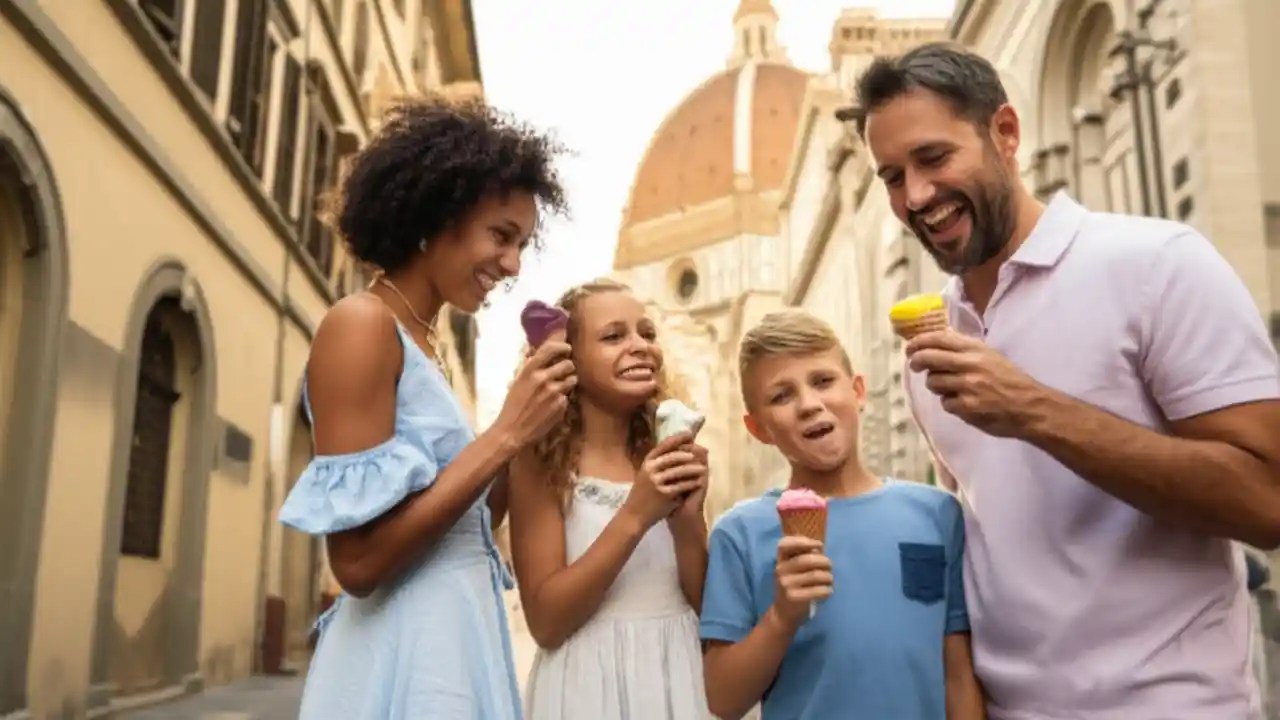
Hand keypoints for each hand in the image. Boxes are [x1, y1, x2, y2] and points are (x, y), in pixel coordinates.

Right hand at [494, 341, 575, 446]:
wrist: (513, 432)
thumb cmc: (513, 407)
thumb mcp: (517, 382)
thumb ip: (531, 368)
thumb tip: (542, 353)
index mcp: (529, 370)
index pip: (551, 349)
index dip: (562, 347)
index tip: (566, 349)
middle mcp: (543, 379)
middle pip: (568, 364)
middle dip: (567, 368)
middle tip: (563, 373)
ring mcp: (554, 393)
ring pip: (572, 379)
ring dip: (568, 383)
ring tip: (557, 390)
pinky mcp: (561, 406)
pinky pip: (568, 397)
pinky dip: (563, 399)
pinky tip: (552, 406)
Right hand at [620, 431, 704, 528]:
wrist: (634, 515)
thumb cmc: (642, 494)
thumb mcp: (646, 474)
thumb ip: (658, 463)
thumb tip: (677, 449)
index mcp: (647, 462)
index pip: (663, 445)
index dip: (677, 439)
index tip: (689, 434)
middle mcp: (650, 469)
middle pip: (673, 456)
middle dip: (688, 454)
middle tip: (699, 454)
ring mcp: (656, 481)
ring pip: (679, 471)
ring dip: (693, 469)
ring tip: (703, 469)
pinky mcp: (663, 493)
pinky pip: (682, 485)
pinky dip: (691, 483)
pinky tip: (699, 483)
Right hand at [771, 536, 831, 629]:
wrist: (783, 614)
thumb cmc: (792, 587)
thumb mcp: (791, 570)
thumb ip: (802, 557)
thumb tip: (819, 547)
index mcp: (780, 561)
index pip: (785, 544)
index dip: (803, 541)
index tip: (820, 545)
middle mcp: (780, 571)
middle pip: (807, 560)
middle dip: (824, 561)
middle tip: (830, 566)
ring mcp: (786, 585)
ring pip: (816, 575)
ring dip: (828, 577)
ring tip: (830, 580)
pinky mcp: (794, 598)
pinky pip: (818, 590)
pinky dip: (827, 590)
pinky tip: (828, 591)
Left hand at [905, 330, 1045, 437]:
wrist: (1030, 406)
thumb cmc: (1010, 380)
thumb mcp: (990, 356)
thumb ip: (965, 349)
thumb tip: (938, 339)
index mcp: (976, 349)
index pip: (939, 338)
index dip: (920, 341)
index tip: (910, 346)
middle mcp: (970, 364)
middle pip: (929, 358)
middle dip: (917, 361)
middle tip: (915, 365)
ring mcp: (967, 386)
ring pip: (934, 382)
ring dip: (937, 386)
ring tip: (951, 388)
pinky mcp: (967, 406)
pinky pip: (945, 403)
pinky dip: (951, 404)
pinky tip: (964, 404)